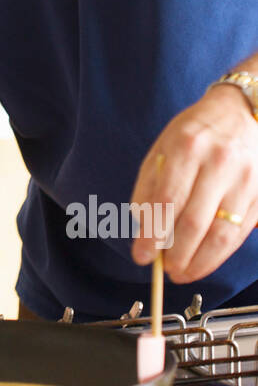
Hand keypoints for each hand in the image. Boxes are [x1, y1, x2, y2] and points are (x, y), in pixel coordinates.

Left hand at [129, 84, 257, 283]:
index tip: (142, 256)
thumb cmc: (196, 132)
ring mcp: (244, 180)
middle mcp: (219, 163)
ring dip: (199, 262)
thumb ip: (149, 187)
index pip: (167, 201)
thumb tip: (143, 229)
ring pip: (220, 234)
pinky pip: (239, 234)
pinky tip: (204, 262)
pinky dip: (219, 255)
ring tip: (182, 273)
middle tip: (164, 270)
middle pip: (194, 223)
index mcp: (187, 148)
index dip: (153, 235)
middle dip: (175, 255)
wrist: (242, 112)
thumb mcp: (163, 147)